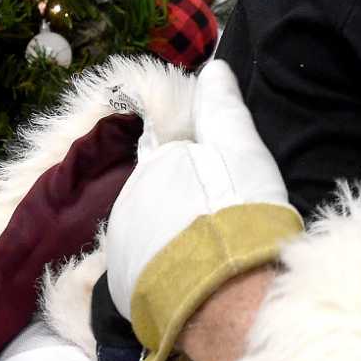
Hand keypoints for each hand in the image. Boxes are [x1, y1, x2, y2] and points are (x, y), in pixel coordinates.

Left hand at [104, 60, 299, 360]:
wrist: (224, 292)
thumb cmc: (237, 213)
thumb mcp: (241, 149)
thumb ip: (223, 108)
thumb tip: (211, 67)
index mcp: (154, 164)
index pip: (164, 155)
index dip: (187, 167)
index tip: (209, 185)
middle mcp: (127, 200)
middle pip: (153, 198)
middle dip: (176, 207)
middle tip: (215, 227)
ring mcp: (120, 247)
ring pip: (144, 238)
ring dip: (167, 244)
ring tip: (205, 261)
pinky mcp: (120, 290)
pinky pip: (140, 277)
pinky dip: (160, 279)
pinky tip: (189, 287)